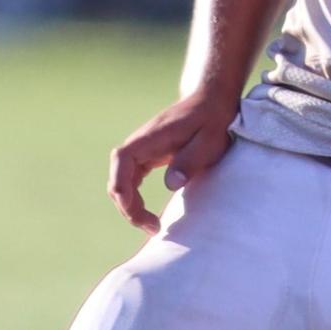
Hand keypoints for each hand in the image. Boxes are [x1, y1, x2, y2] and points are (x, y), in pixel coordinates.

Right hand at [106, 87, 238, 232]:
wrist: (211, 101)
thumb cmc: (212, 121)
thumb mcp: (210, 140)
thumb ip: (191, 160)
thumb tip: (171, 184)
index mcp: (151, 137)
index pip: (122, 160)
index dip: (122, 186)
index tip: (134, 209)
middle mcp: (140, 143)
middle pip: (117, 176)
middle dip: (128, 206)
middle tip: (152, 228)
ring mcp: (141, 150)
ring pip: (121, 181)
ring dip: (130, 205)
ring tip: (152, 226)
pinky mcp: (147, 156)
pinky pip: (131, 180)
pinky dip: (134, 198)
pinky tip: (147, 213)